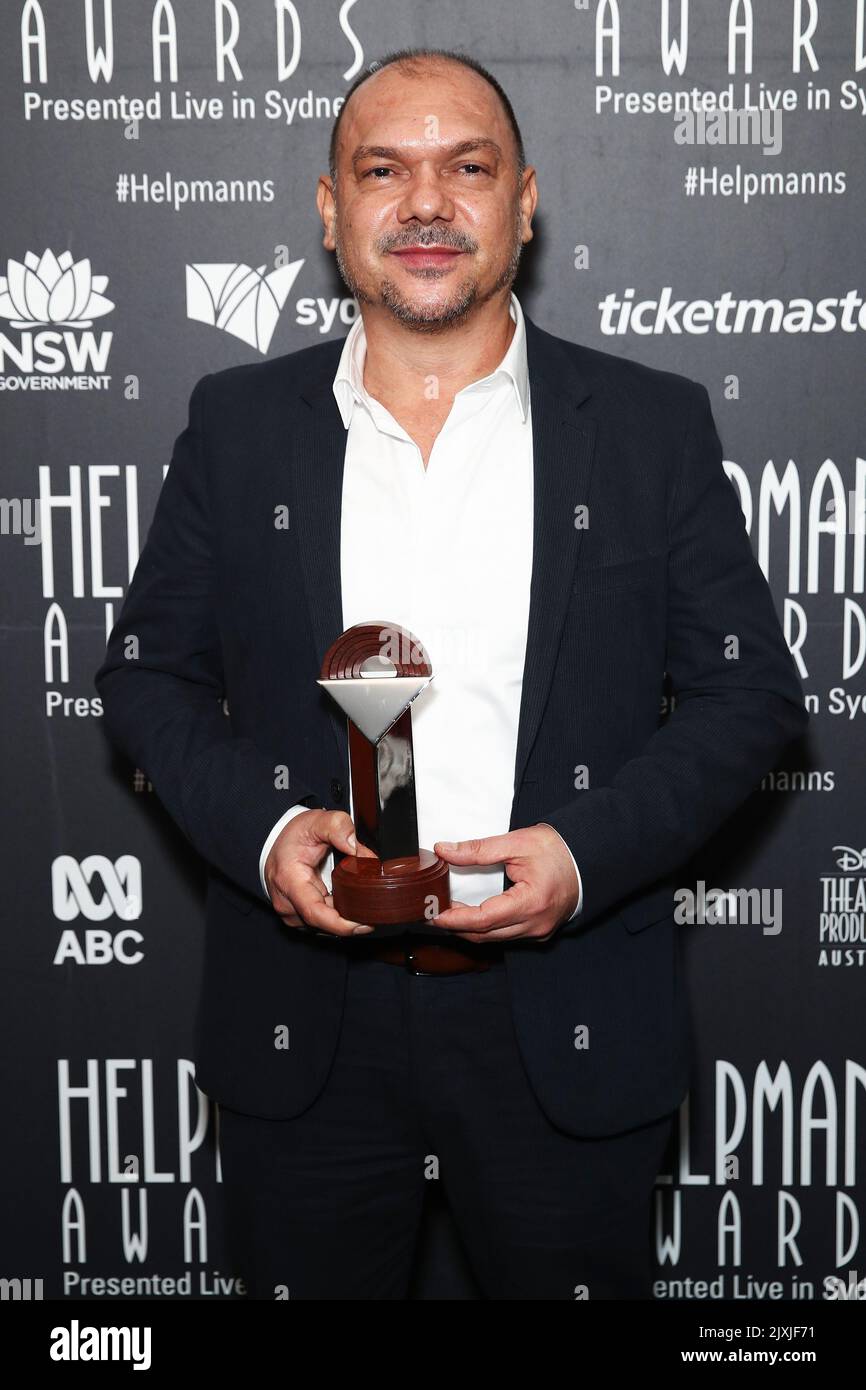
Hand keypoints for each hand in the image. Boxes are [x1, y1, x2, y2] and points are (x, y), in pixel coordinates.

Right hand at [264, 809, 378, 936]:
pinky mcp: (298, 916)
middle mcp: (287, 903)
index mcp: (289, 881)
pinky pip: (322, 922)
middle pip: (324, 923)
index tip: (363, 924)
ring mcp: (291, 912)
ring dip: (345, 917)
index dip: (341, 924)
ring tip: (361, 901)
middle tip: (373, 908)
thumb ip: (338, 826)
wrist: (277, 843)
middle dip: (351, 919)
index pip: (314, 913)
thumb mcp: (317, 821)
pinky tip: (348, 903)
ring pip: (325, 925)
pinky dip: (338, 915)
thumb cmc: (294, 836)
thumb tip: (354, 846)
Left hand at [430, 824, 579, 943]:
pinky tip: (470, 916)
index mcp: (531, 903)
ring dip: (469, 928)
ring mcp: (538, 931)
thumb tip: (444, 850)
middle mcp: (535, 924)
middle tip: (431, 913)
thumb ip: (477, 850)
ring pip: (494, 938)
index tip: (434, 914)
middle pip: (485, 934)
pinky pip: (505, 935)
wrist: (588, 858)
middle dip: (456, 926)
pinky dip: (485, 928)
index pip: (484, 919)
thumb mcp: (516, 843)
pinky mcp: (538, 931)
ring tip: (445, 913)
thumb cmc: (558, 850)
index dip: (456, 918)